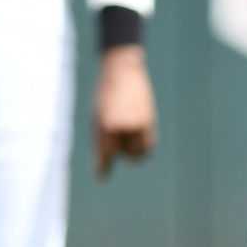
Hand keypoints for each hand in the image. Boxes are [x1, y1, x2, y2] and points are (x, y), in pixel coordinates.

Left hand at [94, 45, 156, 177]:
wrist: (122, 69)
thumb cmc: (104, 95)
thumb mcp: (96, 117)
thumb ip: (100, 141)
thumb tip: (102, 165)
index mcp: (106, 125)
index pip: (106, 154)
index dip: (102, 167)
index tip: (101, 177)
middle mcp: (123, 126)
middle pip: (123, 153)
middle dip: (119, 152)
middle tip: (115, 142)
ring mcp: (138, 123)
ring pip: (137, 152)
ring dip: (132, 151)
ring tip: (126, 141)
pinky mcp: (149, 120)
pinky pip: (148, 145)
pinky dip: (142, 147)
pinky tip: (136, 140)